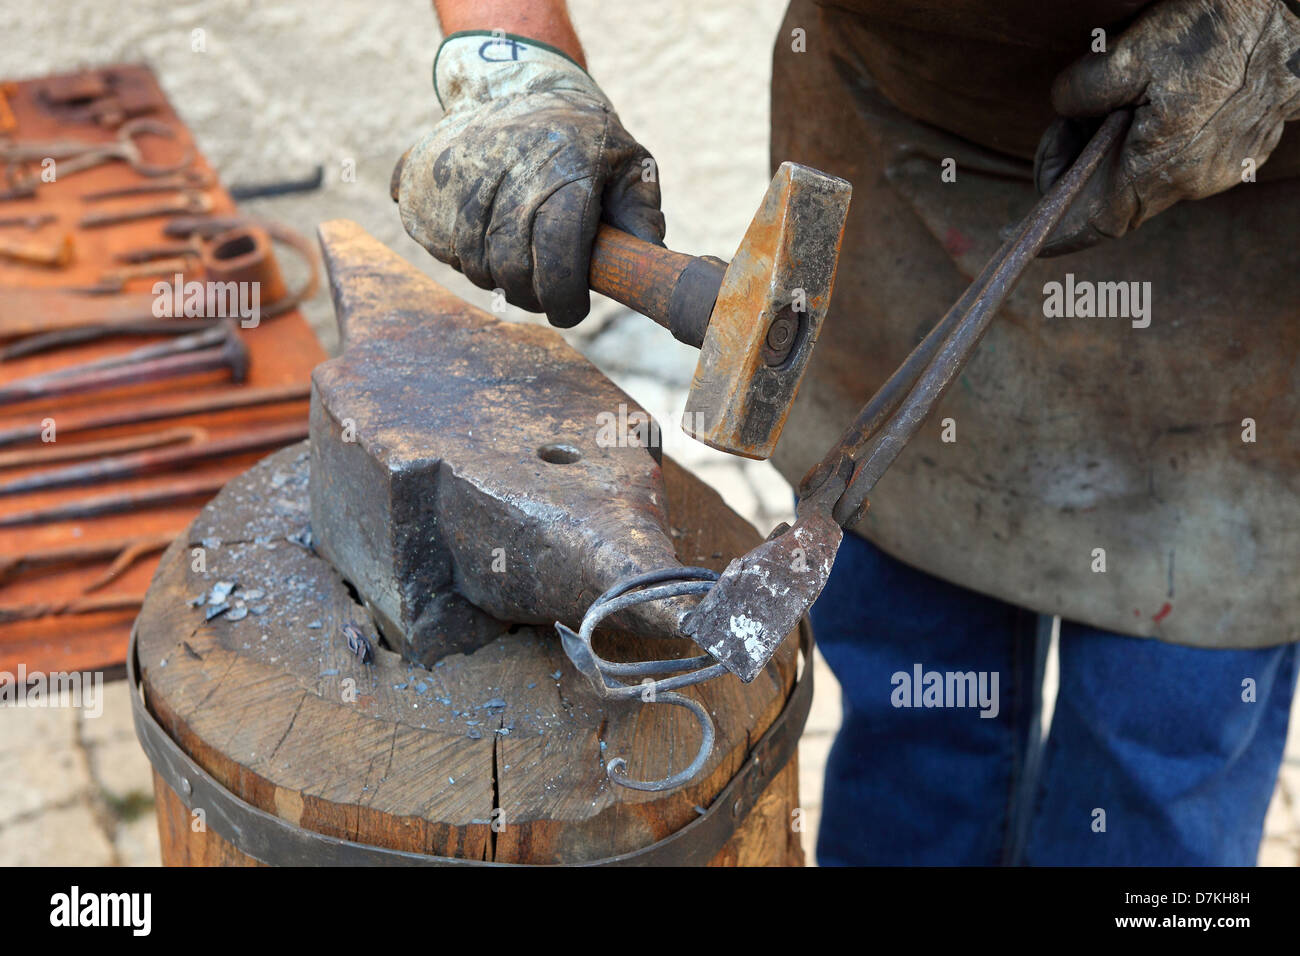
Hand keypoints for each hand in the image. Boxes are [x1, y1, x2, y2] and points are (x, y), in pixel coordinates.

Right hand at [395, 32, 663, 326]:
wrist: (523, 85)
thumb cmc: (587, 142)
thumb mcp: (631, 166)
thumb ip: (642, 216)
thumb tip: (647, 263)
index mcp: (567, 166)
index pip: (558, 250)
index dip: (564, 294)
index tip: (573, 312)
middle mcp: (511, 163)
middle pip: (510, 262)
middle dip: (531, 296)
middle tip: (547, 300)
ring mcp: (463, 166)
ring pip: (472, 257)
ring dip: (497, 279)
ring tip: (520, 272)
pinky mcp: (427, 173)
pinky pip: (440, 240)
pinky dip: (464, 257)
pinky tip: (489, 247)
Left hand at [1036, 0, 1299, 254]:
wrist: (1283, 18)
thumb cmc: (1208, 29)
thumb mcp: (1125, 53)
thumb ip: (1077, 94)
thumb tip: (1064, 113)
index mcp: (1164, 167)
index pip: (1096, 225)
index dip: (1057, 229)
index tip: (1024, 225)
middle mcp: (1195, 182)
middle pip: (1115, 197)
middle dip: (1081, 167)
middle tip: (1073, 121)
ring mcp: (1223, 170)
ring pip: (1145, 178)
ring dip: (1117, 150)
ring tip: (1123, 97)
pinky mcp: (1241, 153)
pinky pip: (1180, 161)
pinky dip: (1153, 141)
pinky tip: (1159, 99)